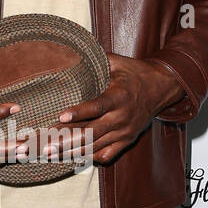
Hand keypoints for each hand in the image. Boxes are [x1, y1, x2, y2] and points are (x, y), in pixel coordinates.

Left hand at [49, 54, 183, 163]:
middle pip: (92, 133)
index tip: (61, 116)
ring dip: (71, 151)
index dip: (79, 112)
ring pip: (95, 146)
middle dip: (66, 141)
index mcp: (119, 96)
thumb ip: (95, 59)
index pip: (98, 106)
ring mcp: (125, 131)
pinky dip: (88, 156)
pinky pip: (106, 154)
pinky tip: (71, 155)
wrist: (162, 87)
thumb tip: (70, 51)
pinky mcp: (127, 140)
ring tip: (50, 153)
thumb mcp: (117, 62)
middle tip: (45, 146)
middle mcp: (122, 117)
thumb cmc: (135, 73)